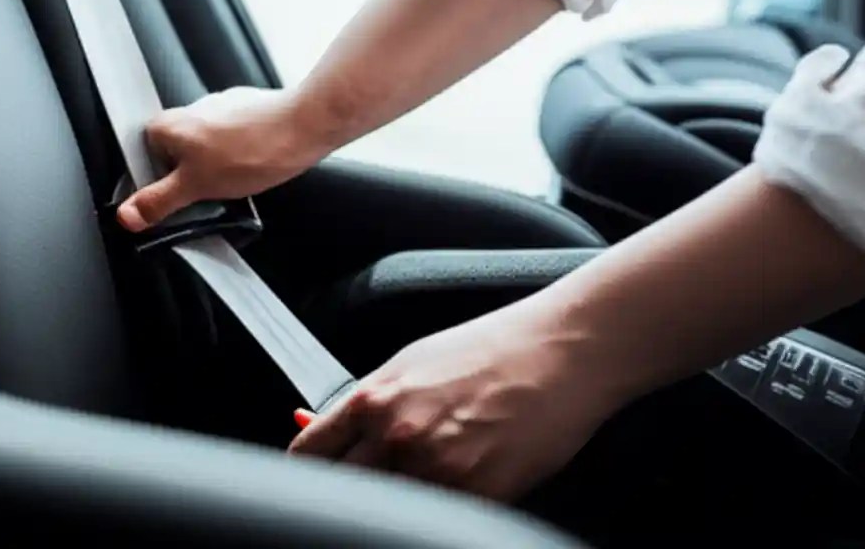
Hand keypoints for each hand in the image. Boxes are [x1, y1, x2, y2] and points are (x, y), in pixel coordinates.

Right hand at [117, 87, 332, 231]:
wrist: (301, 127)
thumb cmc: (251, 151)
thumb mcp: (196, 187)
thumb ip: (159, 201)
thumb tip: (127, 215)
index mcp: (169, 125)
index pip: (144, 154)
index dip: (159, 179)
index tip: (176, 196)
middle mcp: (190, 109)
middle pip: (177, 150)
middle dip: (192, 173)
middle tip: (207, 193)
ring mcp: (221, 107)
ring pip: (207, 144)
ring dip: (217, 164)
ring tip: (236, 179)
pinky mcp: (247, 110)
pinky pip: (233, 137)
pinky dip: (239, 153)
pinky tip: (253, 166)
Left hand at [288, 302, 626, 501]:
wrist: (559, 352)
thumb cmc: (489, 350)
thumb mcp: (410, 365)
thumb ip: (364, 405)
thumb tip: (312, 427)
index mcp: (372, 400)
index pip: (309, 454)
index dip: (305, 472)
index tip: (311, 481)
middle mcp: (396, 436)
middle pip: (341, 488)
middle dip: (349, 490)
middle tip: (367, 486)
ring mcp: (435, 469)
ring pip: (390, 505)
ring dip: (401, 496)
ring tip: (430, 469)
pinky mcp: (476, 493)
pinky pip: (440, 512)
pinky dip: (443, 504)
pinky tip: (463, 477)